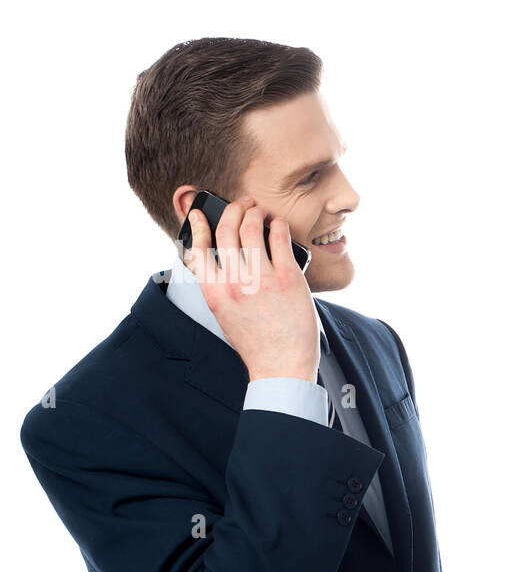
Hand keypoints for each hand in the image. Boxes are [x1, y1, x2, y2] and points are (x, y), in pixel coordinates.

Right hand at [184, 197, 319, 382]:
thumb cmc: (257, 344)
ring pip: (251, 228)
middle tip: (242, 204)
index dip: (198, 224)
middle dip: (233, 209)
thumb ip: (220, 287)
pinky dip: (277, 224)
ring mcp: (260, 278)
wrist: (282, 366)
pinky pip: (279, 238)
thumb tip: (222, 261)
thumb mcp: (226, 315)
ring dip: (254, 212)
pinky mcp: (287, 277)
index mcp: (213, 292)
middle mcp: (233, 282)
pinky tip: (278, 223)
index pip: (197, 248)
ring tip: (259, 210)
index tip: (201, 212)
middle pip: (226, 229)